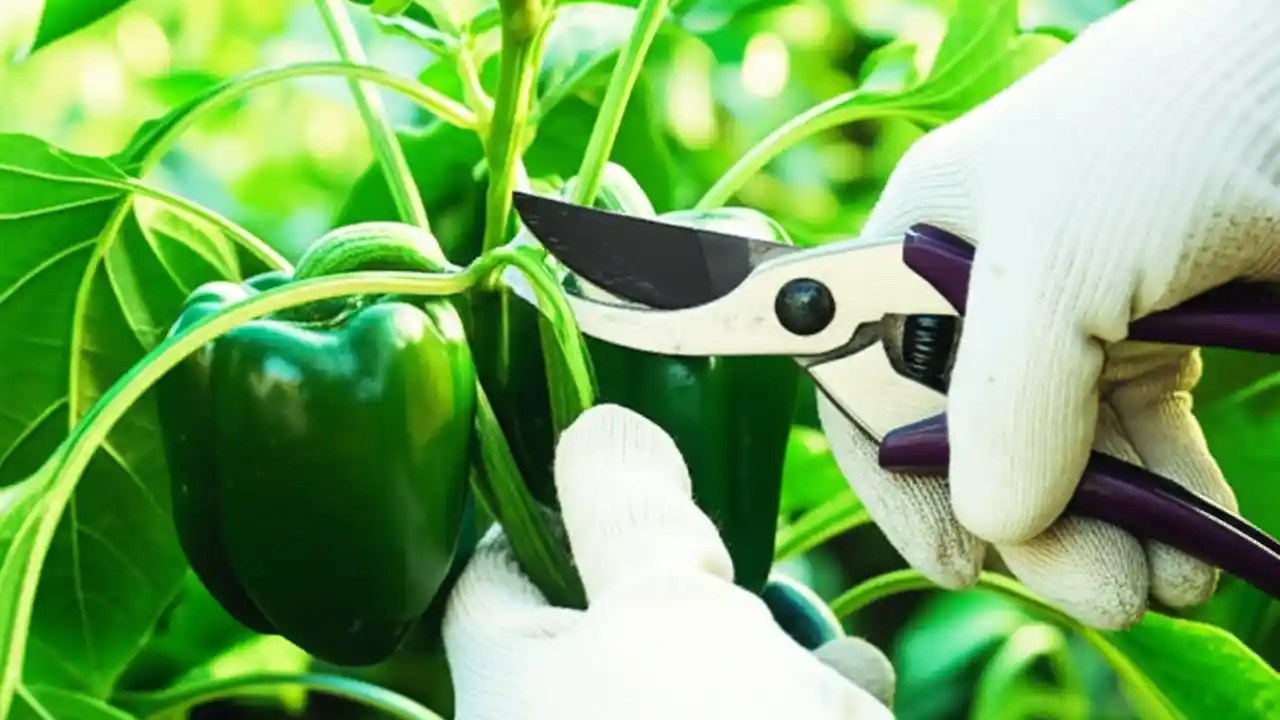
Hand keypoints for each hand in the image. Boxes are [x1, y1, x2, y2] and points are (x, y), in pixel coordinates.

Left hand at [442, 405, 894, 718]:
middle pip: (624, 620)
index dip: (550, 506)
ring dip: (776, 655)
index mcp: (512, 680)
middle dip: (703, 590)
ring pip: (709, 680)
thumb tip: (597, 423)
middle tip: (750, 576)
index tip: (619, 470)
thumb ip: (630, 513)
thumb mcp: (667, 610)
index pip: (500, 568)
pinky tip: (850, 705)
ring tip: (825, 660)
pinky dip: (806, 711)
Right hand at [819, 0, 1279, 628]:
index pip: (868, 378)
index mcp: (924, 245)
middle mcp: (989, 287)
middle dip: (1031, 525)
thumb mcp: (1062, 260)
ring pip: (1063, 453)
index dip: (896, 474)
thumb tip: (996, 520)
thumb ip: (1010, 396)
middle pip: (975, 437)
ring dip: (1107, 531)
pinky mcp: (1163, 333)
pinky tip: (1195, 547)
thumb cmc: (1166, 132)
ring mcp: (1078, 313)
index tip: (955, 559)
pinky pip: (1143, 442)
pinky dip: (1166, 504)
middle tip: (1099, 588)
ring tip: (1157, 583)